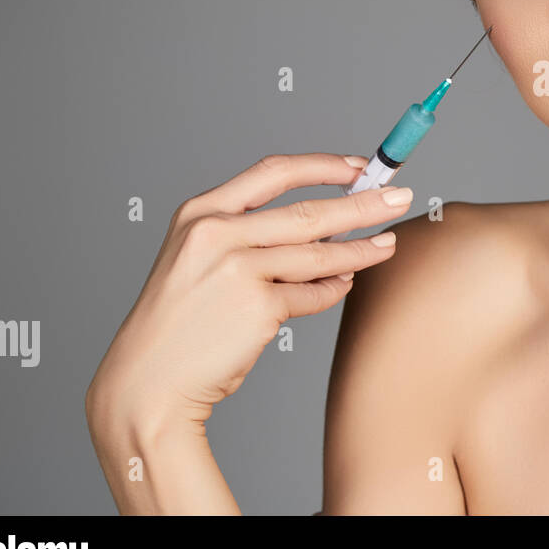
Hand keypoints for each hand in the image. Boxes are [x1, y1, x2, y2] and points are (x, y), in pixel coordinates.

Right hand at [86, 153, 412, 430]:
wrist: (149, 382)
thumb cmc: (180, 323)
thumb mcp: (200, 260)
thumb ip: (252, 236)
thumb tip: (329, 223)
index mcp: (200, 212)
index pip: (274, 172)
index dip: (324, 165)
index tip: (361, 167)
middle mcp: (216, 234)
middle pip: (309, 210)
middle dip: (363, 204)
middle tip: (399, 198)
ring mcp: (237, 269)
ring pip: (320, 253)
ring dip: (362, 249)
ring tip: (388, 244)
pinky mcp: (258, 306)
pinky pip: (313, 294)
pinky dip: (333, 290)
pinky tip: (342, 286)